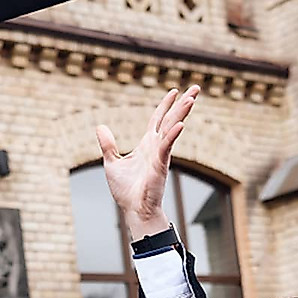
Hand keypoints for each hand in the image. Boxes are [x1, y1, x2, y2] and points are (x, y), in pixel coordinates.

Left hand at [96, 86, 198, 239]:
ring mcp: (160, 155)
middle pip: (171, 119)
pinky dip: (172, 135)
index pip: (158, 119)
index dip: (165, 104)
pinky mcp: (160, 165)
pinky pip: (167, 147)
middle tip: (197, 88)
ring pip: (173, 129)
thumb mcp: (112, 163)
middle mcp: (156, 146)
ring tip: (192, 98)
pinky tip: (179, 124)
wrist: (133, 209)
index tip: (175, 91)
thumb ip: (108, 145)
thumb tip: (100, 127)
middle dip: (183, 103)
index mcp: (147, 144)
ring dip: (182, 113)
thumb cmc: (126, 190)